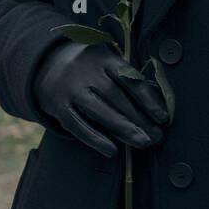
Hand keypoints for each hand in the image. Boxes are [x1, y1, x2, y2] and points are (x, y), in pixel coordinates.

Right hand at [32, 41, 168, 156]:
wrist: (46, 65)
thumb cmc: (88, 69)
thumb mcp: (105, 63)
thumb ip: (125, 80)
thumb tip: (154, 109)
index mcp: (102, 57)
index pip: (128, 79)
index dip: (147, 99)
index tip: (163, 117)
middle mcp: (85, 71)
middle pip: (116, 97)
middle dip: (139, 118)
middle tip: (157, 136)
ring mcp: (70, 89)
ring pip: (99, 111)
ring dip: (123, 129)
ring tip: (142, 142)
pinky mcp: (58, 107)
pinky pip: (78, 126)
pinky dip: (95, 139)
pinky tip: (112, 150)